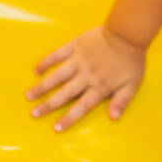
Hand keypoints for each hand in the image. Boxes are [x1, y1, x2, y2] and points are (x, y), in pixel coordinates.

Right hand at [25, 25, 145, 132]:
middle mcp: (86, 76)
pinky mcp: (75, 46)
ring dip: (42, 86)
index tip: (55, 128)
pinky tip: (36, 70)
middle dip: (48, 105)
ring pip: (56, 76)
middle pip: (63, 94)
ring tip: (29, 95)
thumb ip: (121, 101)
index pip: (81, 107)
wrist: (127, 33)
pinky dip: (46, 62)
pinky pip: (57, 55)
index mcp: (99, 87)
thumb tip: (113, 118)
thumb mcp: (132, 84)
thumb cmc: (132, 59)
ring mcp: (78, 60)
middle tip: (33, 114)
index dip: (68, 118)